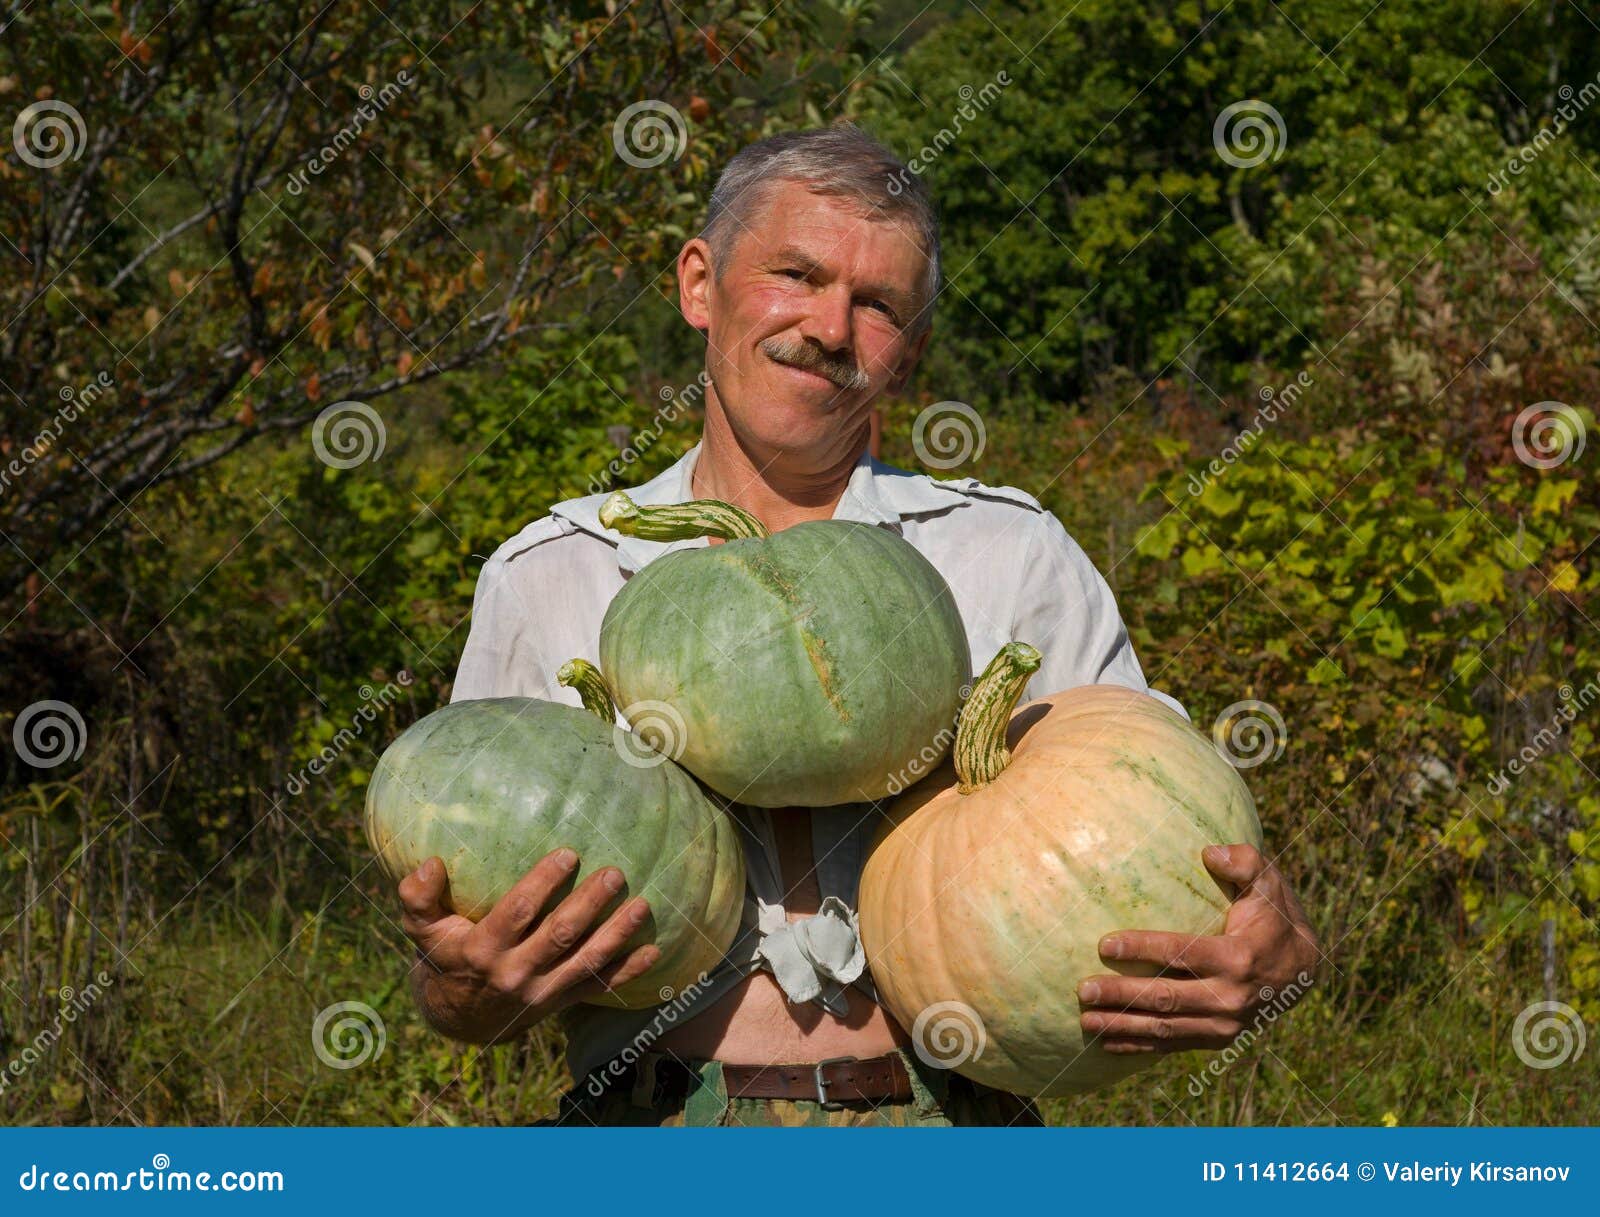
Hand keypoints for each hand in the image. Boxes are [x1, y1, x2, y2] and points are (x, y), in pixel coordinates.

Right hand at [398, 848, 658, 1043]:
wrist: (458, 1017)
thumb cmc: (444, 955)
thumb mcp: (421, 928)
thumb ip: (417, 896)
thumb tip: (432, 862)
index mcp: (482, 950)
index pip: (518, 912)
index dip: (544, 883)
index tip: (569, 853)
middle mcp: (515, 973)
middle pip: (560, 936)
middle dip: (590, 904)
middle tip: (615, 873)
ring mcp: (542, 992)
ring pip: (585, 962)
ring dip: (617, 935)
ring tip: (643, 906)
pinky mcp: (561, 1002)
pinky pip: (598, 988)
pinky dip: (628, 973)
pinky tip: (653, 952)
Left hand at [1075, 843, 1319, 1053]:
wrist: (1305, 969)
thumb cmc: (1275, 915)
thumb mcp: (1269, 883)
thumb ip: (1244, 862)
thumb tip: (1209, 852)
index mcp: (1238, 958)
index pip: (1181, 953)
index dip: (1142, 948)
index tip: (1104, 944)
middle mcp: (1230, 997)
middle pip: (1165, 998)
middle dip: (1121, 996)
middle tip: (1082, 989)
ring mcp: (1225, 1024)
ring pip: (1165, 1029)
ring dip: (1122, 1026)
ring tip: (1085, 1020)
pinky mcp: (1218, 1039)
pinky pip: (1173, 1045)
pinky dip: (1139, 1047)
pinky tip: (1107, 1043)